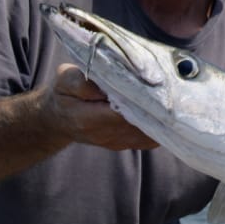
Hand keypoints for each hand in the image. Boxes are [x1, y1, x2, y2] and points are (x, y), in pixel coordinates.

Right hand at [44, 63, 159, 150]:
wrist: (57, 120)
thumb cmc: (62, 94)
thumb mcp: (64, 80)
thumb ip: (83, 82)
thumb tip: (107, 84)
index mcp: (88, 119)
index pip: (122, 113)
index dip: (140, 100)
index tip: (153, 86)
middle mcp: (105, 135)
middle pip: (140, 123)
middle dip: (155, 107)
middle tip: (167, 87)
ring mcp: (117, 143)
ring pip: (149, 133)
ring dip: (159, 116)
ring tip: (167, 96)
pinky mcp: (126, 144)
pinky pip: (149, 138)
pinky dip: (158, 124)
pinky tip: (162, 109)